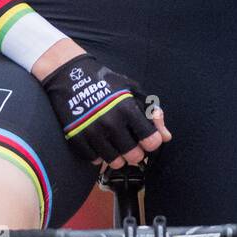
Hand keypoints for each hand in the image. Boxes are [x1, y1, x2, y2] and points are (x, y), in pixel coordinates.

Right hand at [40, 52, 170, 167]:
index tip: (147, 137)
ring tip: (116, 144)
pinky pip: (94, 159)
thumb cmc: (106, 81)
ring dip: (119, 156)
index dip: (152, 141)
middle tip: (131, 142)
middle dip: (136, 151)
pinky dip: (99, 155)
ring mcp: (92, 132)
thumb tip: (166, 137)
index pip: (151, 141)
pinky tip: (100, 143)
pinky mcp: (76, 138)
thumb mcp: (132, 90)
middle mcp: (111, 123)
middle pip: (134, 156)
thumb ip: (152, 113)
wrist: (70, 75)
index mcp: (127, 109)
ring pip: (115, 162)